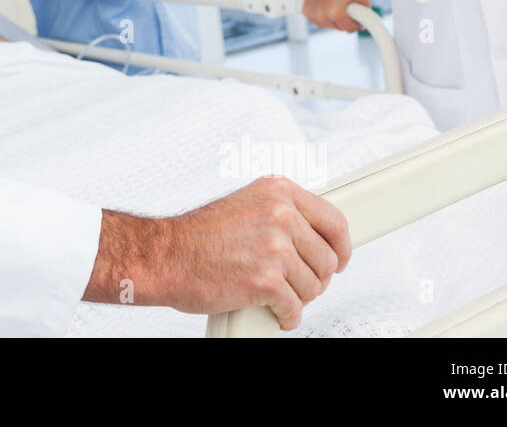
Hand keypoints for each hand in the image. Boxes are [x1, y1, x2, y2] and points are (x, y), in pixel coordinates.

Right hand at [159, 176, 350, 329]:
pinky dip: (285, 316)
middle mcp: (280, 214)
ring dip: (296, 297)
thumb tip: (314, 239)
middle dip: (313, 278)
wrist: (164, 256)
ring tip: (274, 294)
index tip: (339, 260)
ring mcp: (274, 247)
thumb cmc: (199, 236)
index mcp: (278, 191)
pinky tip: (273, 311)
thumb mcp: (246, 206)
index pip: (334, 221)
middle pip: (327, 259)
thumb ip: (281, 215)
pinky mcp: (266, 279)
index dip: (341, 247)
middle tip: (293, 282)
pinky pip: (294, 308)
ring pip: (313, 286)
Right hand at [302, 0, 370, 32]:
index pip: (350, 29)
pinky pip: (319, 21)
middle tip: (347, 9)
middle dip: (345, 21)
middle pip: (339, 28)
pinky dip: (324, 17)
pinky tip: (327, 6)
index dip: (356, 25)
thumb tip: (364, 24)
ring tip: (336, 6)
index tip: (358, 20)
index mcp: (335, 13)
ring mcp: (313, 15)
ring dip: (334, 20)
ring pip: (329, 26)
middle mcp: (322, 17)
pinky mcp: (306, 13)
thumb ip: (366, 11)